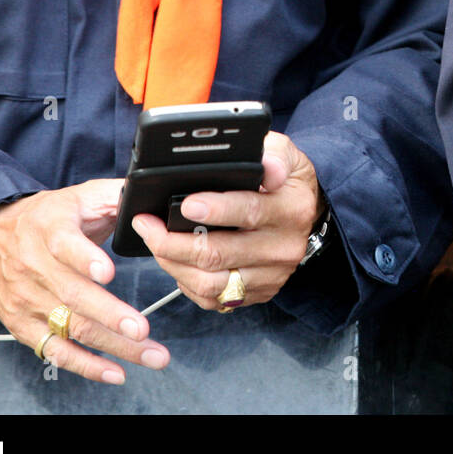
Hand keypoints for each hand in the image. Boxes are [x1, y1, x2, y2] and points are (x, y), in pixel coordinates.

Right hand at [0, 178, 169, 383]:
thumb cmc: (49, 217)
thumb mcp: (78, 195)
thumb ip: (114, 194)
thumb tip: (148, 193)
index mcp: (49, 229)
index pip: (63, 244)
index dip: (84, 258)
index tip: (108, 272)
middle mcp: (34, 267)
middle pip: (72, 295)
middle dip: (111, 315)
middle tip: (144, 330)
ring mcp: (27, 300)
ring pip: (71, 327)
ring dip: (113, 345)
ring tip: (151, 355)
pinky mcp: (23, 325)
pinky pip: (55, 351)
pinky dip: (85, 365)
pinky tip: (115, 373)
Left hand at [132, 132, 321, 310]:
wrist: (305, 214)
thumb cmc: (285, 180)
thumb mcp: (286, 155)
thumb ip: (275, 155)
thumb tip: (267, 167)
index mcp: (291, 209)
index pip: (250, 212)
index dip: (216, 210)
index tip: (186, 205)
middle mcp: (283, 247)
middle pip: (219, 254)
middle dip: (173, 242)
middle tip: (147, 224)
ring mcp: (271, 275)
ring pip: (210, 283)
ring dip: (173, 264)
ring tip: (154, 242)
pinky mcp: (258, 293)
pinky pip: (213, 299)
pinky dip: (186, 282)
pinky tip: (176, 262)